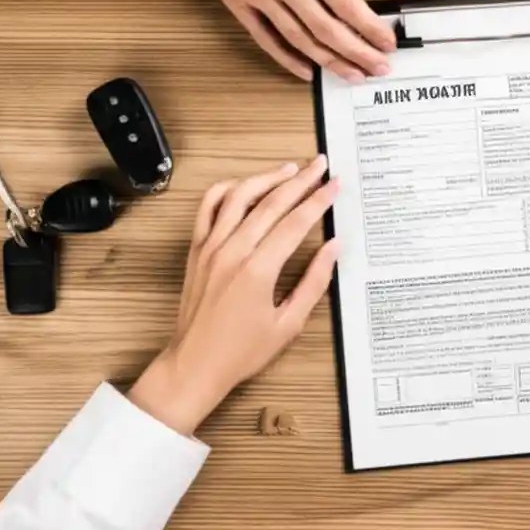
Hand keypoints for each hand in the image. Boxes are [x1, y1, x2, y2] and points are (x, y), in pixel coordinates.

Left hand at [129, 156, 339, 435]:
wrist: (195, 364)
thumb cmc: (241, 352)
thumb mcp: (288, 324)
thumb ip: (314, 282)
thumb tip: (334, 248)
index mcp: (258, 271)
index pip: (296, 223)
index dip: (319, 200)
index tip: (335, 185)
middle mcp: (232, 251)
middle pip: (271, 202)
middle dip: (300, 180)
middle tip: (320, 165)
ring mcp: (210, 247)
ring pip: (239, 196)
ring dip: (266, 177)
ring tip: (289, 168)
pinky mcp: (196, 249)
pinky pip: (208, 207)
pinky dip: (227, 189)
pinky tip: (245, 185)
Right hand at [170, 0, 394, 81]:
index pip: (345, 3)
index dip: (369, 28)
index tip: (385, 41)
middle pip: (325, 29)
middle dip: (357, 53)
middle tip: (378, 67)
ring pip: (298, 39)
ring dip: (329, 62)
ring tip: (351, 74)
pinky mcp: (235, 0)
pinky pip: (264, 38)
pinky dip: (287, 58)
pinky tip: (307, 70)